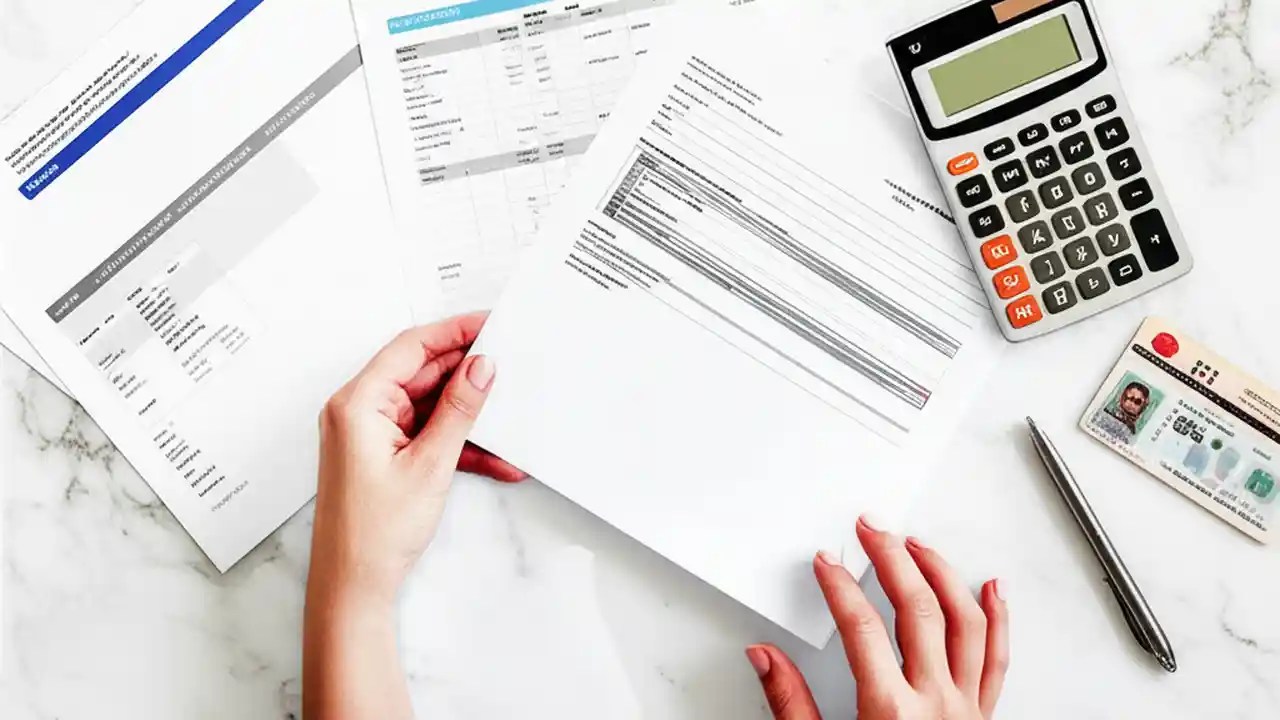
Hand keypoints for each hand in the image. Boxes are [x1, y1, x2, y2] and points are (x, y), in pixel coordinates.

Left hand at [308, 312, 524, 605]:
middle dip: (466, 370)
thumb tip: (481, 369)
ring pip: (428, 403)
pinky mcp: (382, 454)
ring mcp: (370, 433)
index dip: (453, 331)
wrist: (352, 586)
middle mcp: (358, 411)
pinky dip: (457, 442)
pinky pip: (425, 432)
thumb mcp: (430, 465)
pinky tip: (493, 456)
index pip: (411, 347)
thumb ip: (459, 411)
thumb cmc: (372, 534)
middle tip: (506, 360)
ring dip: (467, 413)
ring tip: (506, 410)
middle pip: (419, 371)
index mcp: (357, 403)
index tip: (488, 323)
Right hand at [746, 516, 1008, 718]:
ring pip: (966, 621)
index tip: (825, 561)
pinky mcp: (984, 717)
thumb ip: (790, 706)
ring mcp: (967, 709)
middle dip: (891, 559)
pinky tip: (991, 587)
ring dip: (942, 574)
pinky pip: (997, 657)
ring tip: (918, 545)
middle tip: (871, 530)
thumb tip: (765, 658)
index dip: (838, 586)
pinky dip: (996, 616)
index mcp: (891, 713)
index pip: (861, 626)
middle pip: (917, 609)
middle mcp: (937, 705)